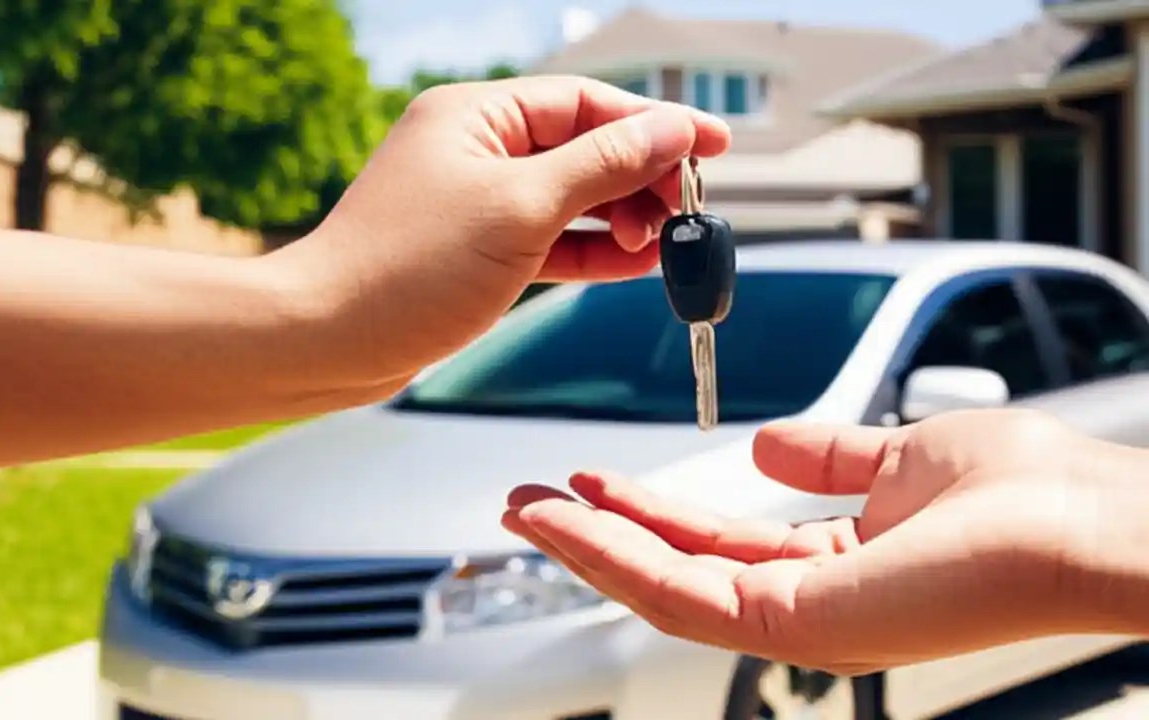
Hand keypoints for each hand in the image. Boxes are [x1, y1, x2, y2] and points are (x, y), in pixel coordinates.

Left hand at [277, 75, 729, 386]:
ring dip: (621, 220)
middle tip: (687, 213)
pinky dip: (592, 253)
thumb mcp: (521, 208)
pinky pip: (550, 242)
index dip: (654, 124)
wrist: (329, 340)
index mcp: (477, 115)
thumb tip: (671, 130)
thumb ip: (603, 166)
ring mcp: (475, 204)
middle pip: (582, 149)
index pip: (585, 103)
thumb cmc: (410, 269)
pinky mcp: (476, 253)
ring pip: (570, 199)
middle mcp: (475, 150)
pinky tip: (637, 265)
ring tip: (665, 244)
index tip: (714, 146)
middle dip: (640, 178)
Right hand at [503, 409, 1148, 674]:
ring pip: (663, 589)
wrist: (1090, 525)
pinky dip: (618, 557)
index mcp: (836, 561)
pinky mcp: (797, 626)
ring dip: (589, 548)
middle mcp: (809, 599)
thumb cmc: (1029, 496)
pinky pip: (684, 594)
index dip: (650, 508)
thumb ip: (829, 456)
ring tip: (528, 511)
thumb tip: (767, 444)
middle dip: (599, 534)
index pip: (718, 539)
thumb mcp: (901, 456)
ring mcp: (800, 621)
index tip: (595, 478)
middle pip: (678, 568)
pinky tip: (574, 524)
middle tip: (532, 502)